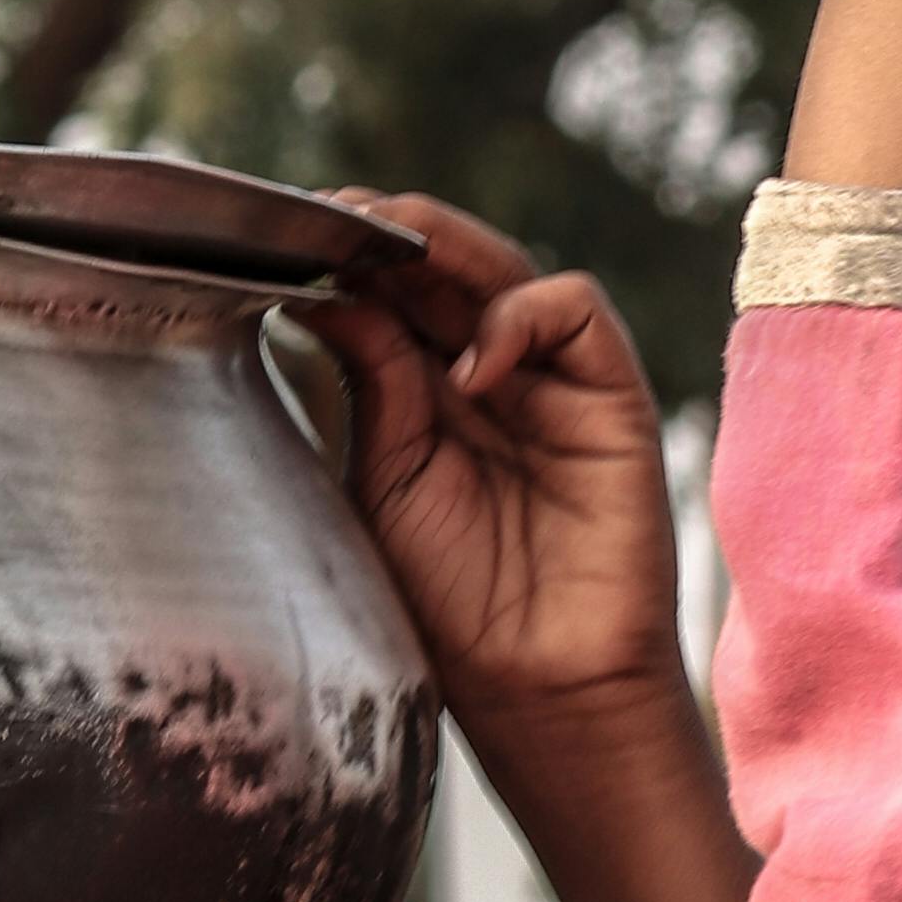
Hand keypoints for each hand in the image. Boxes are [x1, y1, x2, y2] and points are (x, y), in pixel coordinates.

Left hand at [312, 199, 691, 748]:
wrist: (537, 689)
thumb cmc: (452, 606)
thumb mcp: (382, 479)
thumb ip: (371, 380)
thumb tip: (329, 289)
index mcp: (422, 396)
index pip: (388, 296)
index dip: (347, 259)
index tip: (289, 235)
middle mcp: (489, 378)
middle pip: (442, 272)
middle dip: (388, 233)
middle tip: (333, 213)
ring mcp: (551, 383)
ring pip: (506, 271)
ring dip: (447, 246)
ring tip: (388, 245)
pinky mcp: (612, 398)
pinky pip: (577, 312)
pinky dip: (521, 316)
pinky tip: (473, 368)